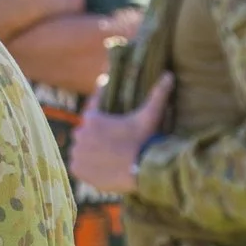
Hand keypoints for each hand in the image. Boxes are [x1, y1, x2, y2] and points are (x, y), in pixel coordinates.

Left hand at [70, 73, 172, 194]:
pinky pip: (77, 167)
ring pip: (79, 150)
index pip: (91, 114)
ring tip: (105, 157)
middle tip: (111, 145)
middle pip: (85, 134)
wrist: (142, 170)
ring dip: (88, 152)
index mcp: (92, 119)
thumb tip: (169, 75)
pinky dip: (85, 168)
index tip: (111, 128)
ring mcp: (77, 153)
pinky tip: (99, 168)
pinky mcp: (76, 169)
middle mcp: (80, 134)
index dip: (102, 121)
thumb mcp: (150, 115)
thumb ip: (157, 94)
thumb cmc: (145, 139)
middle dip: (94, 137)